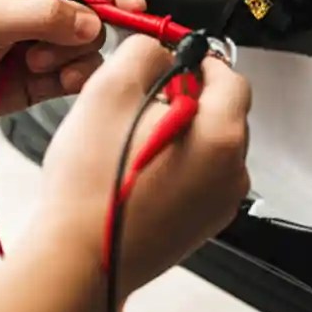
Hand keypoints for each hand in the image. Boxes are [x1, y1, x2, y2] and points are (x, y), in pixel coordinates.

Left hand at [0, 0, 146, 124]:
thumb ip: (45, 16)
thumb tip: (92, 21)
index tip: (137, 11)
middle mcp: (43, 16)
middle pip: (98, 21)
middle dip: (85, 36)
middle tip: (51, 48)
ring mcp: (43, 50)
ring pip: (90, 54)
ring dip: (72, 63)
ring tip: (36, 68)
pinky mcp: (40, 84)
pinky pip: (76, 81)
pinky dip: (73, 84)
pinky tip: (49, 83)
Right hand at [35, 35, 251, 296]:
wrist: (78, 259)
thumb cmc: (92, 186)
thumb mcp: (110, 90)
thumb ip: (144, 53)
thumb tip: (159, 51)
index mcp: (222, 134)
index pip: (228, 75)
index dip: (196, 60)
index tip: (170, 59)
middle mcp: (233, 171)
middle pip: (222, 112)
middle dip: (186, 99)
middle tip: (140, 103)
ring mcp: (220, 203)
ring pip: (209, 147)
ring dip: (179, 134)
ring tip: (131, 143)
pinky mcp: (201, 226)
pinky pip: (198, 179)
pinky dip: (175, 167)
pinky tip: (135, 173)